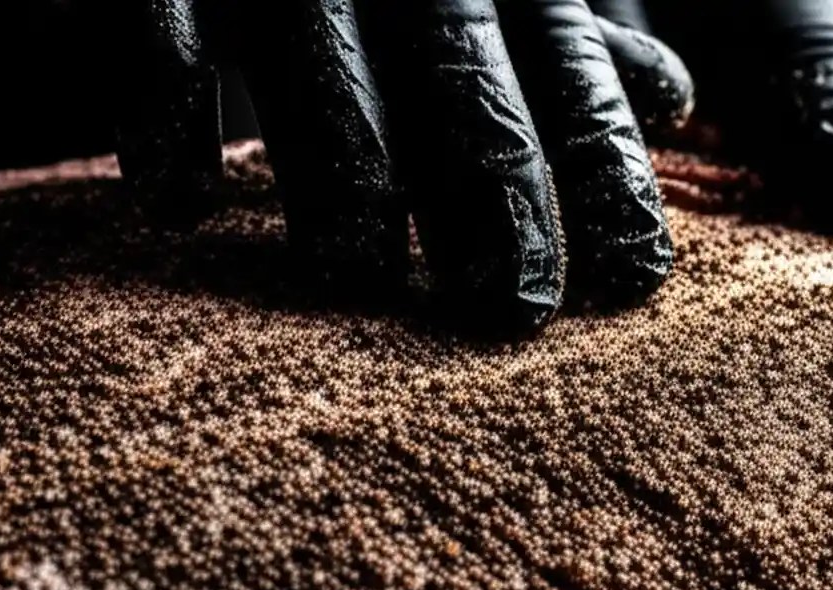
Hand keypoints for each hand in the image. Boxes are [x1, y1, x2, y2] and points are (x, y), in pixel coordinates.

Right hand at [101, 0, 693, 331]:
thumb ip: (576, 49)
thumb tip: (670, 102)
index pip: (571, 80)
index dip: (605, 178)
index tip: (632, 277)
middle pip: (464, 88)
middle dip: (499, 200)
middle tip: (512, 307)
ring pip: (324, 77)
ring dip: (342, 181)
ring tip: (351, 272)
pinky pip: (162, 38)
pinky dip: (167, 120)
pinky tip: (176, 209)